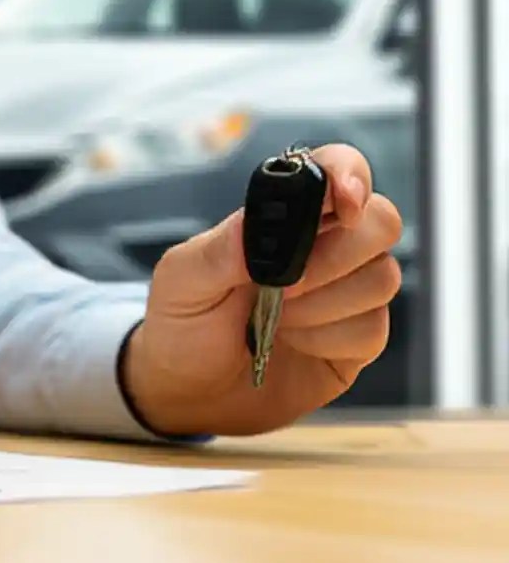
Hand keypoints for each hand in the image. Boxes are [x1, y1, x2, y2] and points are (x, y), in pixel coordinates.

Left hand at [121, 144, 403, 436]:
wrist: (188, 393)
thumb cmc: (183, 325)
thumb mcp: (180, 281)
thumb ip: (218, 250)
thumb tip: (256, 225)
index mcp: (282, 218)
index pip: (337, 170)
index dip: (349, 175)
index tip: (341, 202)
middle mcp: (325, 247)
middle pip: (381, 220)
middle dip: (333, 256)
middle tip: (283, 285)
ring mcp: (347, 293)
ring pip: (382, 276)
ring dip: (322, 303)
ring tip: (275, 319)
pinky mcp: (358, 340)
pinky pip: (374, 328)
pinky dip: (327, 339)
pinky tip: (293, 344)